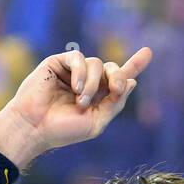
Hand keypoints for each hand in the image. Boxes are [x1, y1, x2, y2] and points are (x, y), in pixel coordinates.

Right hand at [0, 46, 152, 166]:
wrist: (34, 128)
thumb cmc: (62, 131)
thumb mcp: (96, 122)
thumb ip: (114, 103)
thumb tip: (131, 82)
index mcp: (98, 97)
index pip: (118, 78)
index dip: (133, 65)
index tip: (148, 52)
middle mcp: (87, 82)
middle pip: (111, 68)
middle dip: (117, 76)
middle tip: (114, 90)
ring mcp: (73, 72)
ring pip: (96, 64)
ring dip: (93, 84)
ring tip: (81, 101)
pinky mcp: (58, 63)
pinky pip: (79, 58)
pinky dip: (81, 74)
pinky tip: (75, 88)